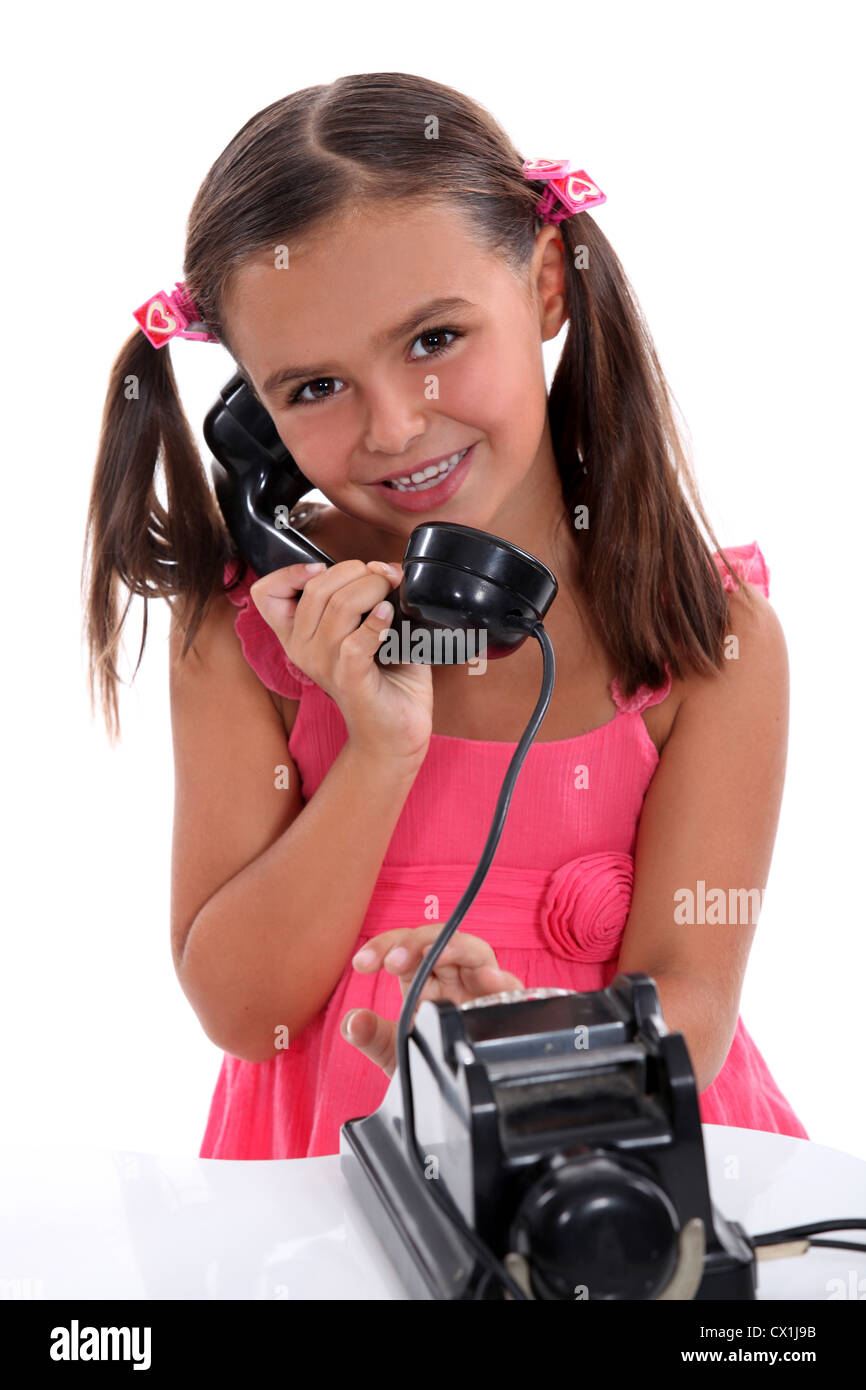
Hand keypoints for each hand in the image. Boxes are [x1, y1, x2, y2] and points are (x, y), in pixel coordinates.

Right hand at [250, 559, 432, 765]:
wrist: (396, 732)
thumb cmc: (385, 678)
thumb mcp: (366, 627)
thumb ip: (366, 595)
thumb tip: (381, 567)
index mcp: (298, 636)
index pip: (265, 594)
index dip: (290, 572)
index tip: (322, 567)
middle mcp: (304, 650)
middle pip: (316, 590)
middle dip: (355, 571)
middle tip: (383, 576)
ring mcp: (324, 666)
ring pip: (339, 607)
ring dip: (372, 589)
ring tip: (391, 593)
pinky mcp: (350, 680)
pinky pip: (355, 641)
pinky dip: (377, 622)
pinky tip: (389, 616)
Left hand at [341, 924, 524, 1077]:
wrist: (454, 1101)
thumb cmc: (430, 1063)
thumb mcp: (396, 1052)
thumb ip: (372, 1036)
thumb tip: (352, 1022)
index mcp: (429, 978)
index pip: (408, 945)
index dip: (385, 945)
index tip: (361, 964)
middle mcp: (457, 977)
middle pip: (442, 939)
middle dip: (416, 942)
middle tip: (392, 962)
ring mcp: (482, 990)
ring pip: (476, 952)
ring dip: (454, 948)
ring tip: (434, 954)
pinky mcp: (506, 1010)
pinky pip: (513, 990)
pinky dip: (503, 982)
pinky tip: (490, 980)